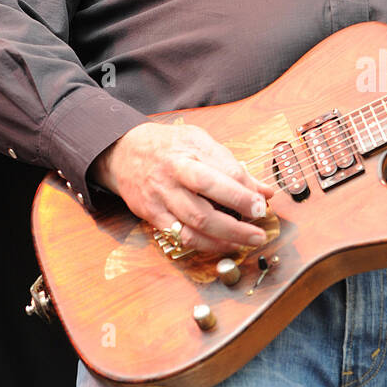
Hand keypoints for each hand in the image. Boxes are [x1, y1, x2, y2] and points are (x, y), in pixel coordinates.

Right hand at [89, 122, 275, 254]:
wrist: (122, 152)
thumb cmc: (168, 145)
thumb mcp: (199, 141)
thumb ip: (232, 165)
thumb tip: (264, 190)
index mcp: (187, 154)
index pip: (221, 174)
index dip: (244, 190)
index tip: (262, 201)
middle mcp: (172, 178)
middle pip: (205, 202)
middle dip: (236, 217)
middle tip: (259, 225)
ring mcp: (160, 199)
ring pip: (194, 225)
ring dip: (225, 237)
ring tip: (249, 240)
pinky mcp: (153, 216)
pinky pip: (181, 237)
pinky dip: (206, 245)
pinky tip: (224, 245)